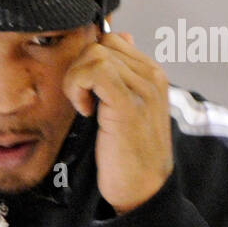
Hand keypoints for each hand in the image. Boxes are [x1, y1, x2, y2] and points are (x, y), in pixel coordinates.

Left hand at [62, 29, 172, 214]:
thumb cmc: (128, 153)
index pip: (111, 40)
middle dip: (79, 69)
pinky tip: (86, 111)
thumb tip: (119, 38)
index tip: (86, 92)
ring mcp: (143, 88)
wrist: (143, 188)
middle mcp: (151, 76)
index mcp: (151, 74)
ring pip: (95, 54)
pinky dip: (79, 88)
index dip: (87, 62)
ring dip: (77, 80)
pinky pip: (94, 72)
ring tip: (84, 107)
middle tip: (81, 100)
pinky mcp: (128, 104)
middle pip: (101, 43)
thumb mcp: (124, 109)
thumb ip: (120, 76)